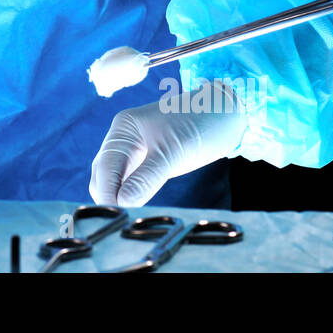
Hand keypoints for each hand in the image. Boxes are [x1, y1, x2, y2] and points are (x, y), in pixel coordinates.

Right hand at [89, 87, 243, 205]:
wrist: (228, 112)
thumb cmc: (202, 124)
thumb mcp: (174, 151)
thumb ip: (146, 177)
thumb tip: (122, 202)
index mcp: (124, 129)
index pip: (105, 168)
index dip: (108, 194)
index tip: (119, 216)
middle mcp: (124, 138)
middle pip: (104, 175)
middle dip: (110, 197)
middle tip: (126, 221)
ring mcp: (135, 149)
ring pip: (114, 180)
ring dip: (119, 198)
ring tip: (132, 217)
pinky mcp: (148, 160)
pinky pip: (131, 181)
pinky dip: (131, 195)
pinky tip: (140, 208)